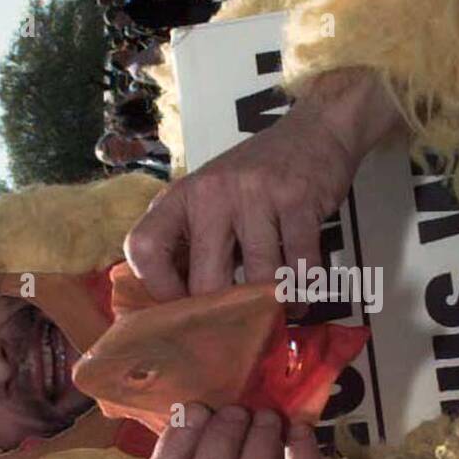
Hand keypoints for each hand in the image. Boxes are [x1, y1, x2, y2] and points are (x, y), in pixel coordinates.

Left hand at [123, 66, 402, 299]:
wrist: (314, 132)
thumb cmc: (256, 177)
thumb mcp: (211, 197)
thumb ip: (193, 240)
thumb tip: (181, 308)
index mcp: (182, 196)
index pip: (144, 248)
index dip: (159, 288)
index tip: (184, 307)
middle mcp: (211, 193)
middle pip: (206, 282)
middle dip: (227, 315)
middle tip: (239, 326)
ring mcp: (255, 195)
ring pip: (260, 279)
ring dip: (273, 306)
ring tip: (280, 312)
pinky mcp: (297, 200)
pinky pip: (300, 265)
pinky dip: (303, 289)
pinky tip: (302, 295)